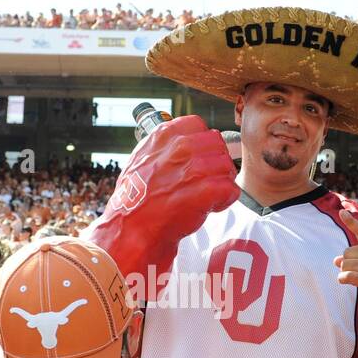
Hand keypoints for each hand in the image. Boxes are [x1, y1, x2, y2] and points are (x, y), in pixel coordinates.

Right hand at [82, 115, 237, 281]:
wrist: (128, 232)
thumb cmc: (133, 202)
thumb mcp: (140, 162)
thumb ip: (162, 149)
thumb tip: (182, 144)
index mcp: (162, 136)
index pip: (198, 126)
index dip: (202, 145)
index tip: (197, 162)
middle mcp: (179, 147)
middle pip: (217, 145)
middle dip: (215, 164)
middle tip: (206, 184)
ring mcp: (192, 168)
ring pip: (226, 167)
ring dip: (222, 183)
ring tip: (207, 198)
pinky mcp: (203, 191)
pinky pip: (229, 189)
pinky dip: (225, 201)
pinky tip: (211, 208)